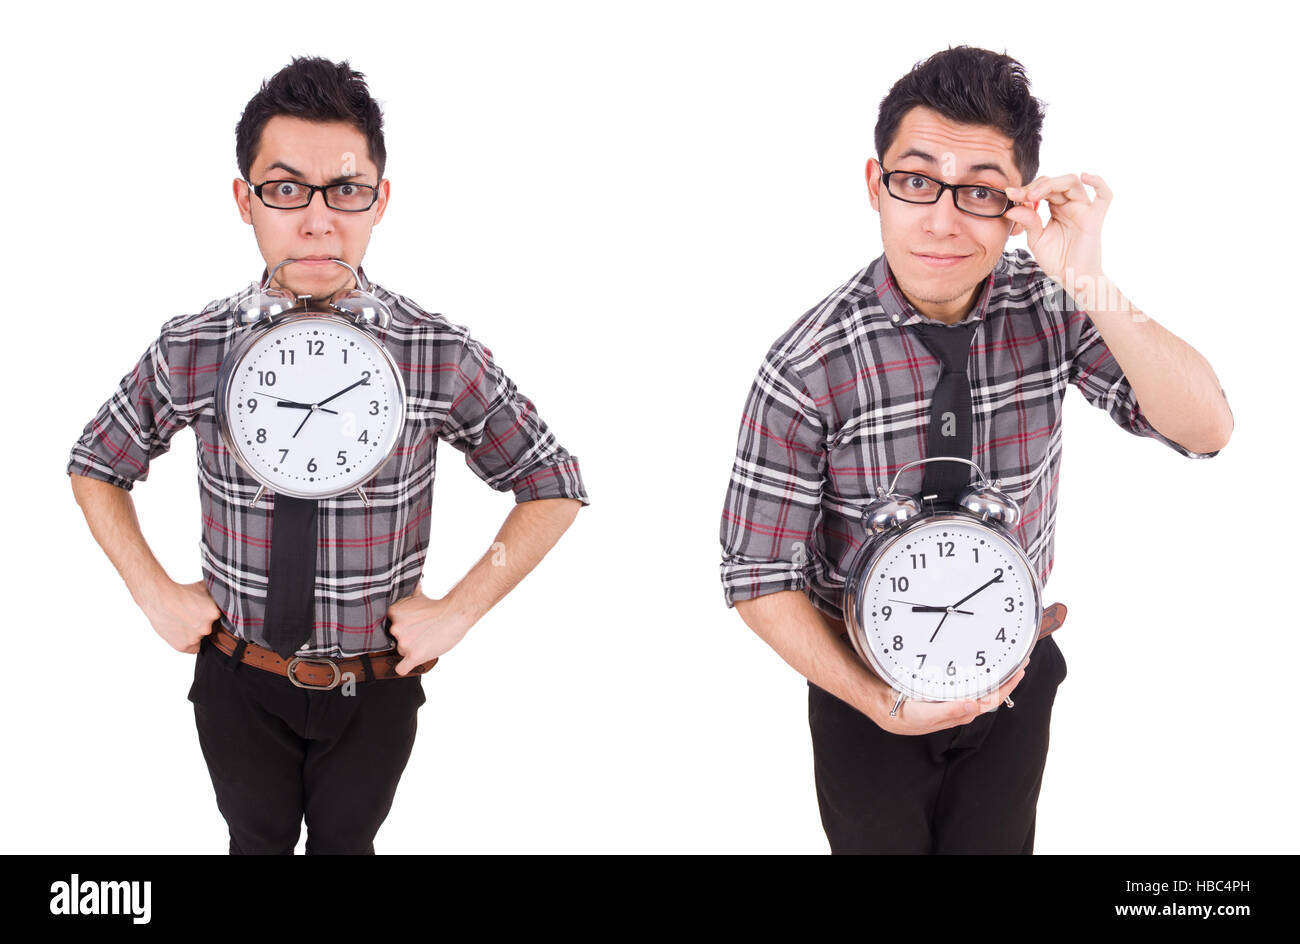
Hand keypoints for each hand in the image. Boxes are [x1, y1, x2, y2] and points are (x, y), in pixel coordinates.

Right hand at [139, 578, 220, 653]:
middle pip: (209, 630)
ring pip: (199, 639)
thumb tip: (224, 596)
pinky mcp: (183, 646)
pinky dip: (187, 643)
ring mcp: (194, 638)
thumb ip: (216, 597)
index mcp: (214, 614)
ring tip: (183, 621)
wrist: (159, 597)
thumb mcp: (204, 588)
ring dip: (193, 633)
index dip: (211, 617)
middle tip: (191, 616)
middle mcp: (206, 628)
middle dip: (202, 624)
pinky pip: (191, 649)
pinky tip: (181, 631)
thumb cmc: (180, 591)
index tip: (203, 614)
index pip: (219, 621)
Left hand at [386, 581, 470, 674]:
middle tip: (422, 633)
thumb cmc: (440, 607)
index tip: (413, 626)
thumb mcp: (420, 596)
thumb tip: (411, 584)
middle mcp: (395, 628)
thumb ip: (410, 595)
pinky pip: (401, 668)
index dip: (402, 627)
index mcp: (393, 613)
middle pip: (395, 640)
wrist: (455, 614)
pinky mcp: (413, 656)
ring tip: (426, 642)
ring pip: (401, 652)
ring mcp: (404, 643)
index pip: (390, 625)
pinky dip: (405, 667)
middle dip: (408, 638)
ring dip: (412, 649)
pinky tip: (411, 663)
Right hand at [868, 662, 1028, 735]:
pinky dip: (979, 670)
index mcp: (958, 713)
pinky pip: (968, 679)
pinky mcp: (944, 688)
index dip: (1007, 685)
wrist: (881, 706)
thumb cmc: (901, 714)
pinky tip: (981, 662)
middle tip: (1020, 658)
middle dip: (1006, 676)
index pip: (990, 699)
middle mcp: (959, 705)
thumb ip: (947, 712)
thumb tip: (974, 706)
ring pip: (980, 685)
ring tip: (1006, 658)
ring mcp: (953, 697)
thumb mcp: (921, 715)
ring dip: (994, 672)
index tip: (1019, 669)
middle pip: (990, 691)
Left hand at [1003, 173, 1110, 287]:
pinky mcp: (1095, 219)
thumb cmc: (1057, 259)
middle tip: (1019, 195)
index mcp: (1057, 207)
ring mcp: (1084, 210)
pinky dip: (1098, 183)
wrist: (1071, 278)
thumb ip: (1027, 222)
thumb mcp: (1036, 239)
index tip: (1010, 194)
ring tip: (1033, 195)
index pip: (1043, 188)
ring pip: (1072, 183)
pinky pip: (1105, 196)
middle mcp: (1071, 204)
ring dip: (1051, 184)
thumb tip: (1011, 209)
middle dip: (1035, 186)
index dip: (1026, 189)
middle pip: (1056, 182)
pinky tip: (1085, 176)